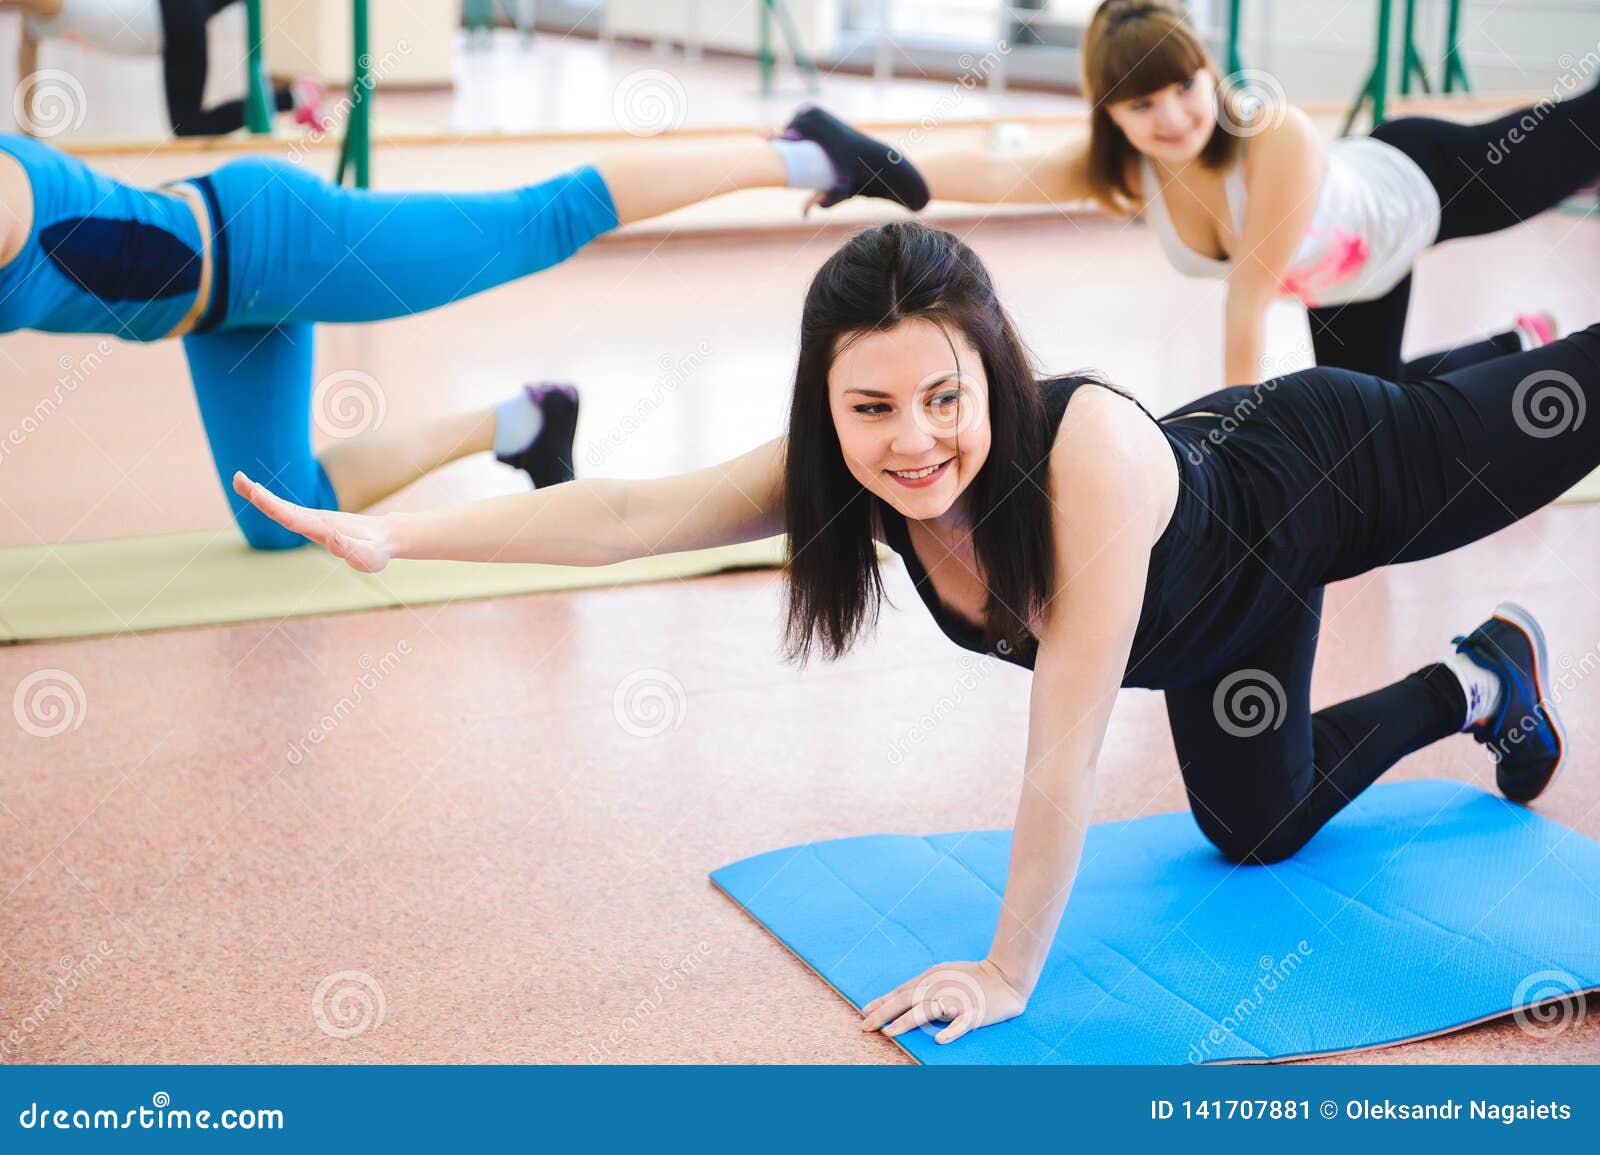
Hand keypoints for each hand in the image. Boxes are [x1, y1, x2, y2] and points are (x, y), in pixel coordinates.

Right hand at [231, 470, 395, 572]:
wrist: (386, 537)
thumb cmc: (377, 551)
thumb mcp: (367, 556)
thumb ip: (350, 548)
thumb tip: (330, 537)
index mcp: (324, 528)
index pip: (293, 518)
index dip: (273, 506)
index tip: (256, 492)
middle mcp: (316, 521)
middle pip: (282, 508)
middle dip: (260, 496)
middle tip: (237, 478)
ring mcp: (314, 520)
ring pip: (283, 508)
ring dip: (261, 496)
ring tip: (239, 481)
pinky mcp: (314, 523)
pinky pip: (288, 512)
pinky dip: (271, 503)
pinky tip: (259, 496)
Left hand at [859, 958, 1027, 1044]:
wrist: (1004, 976)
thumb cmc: (972, 976)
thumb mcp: (942, 974)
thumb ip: (923, 985)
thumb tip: (899, 995)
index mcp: (931, 978)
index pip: (900, 992)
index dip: (881, 1002)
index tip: (864, 1012)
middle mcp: (939, 987)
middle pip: (906, 1000)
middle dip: (883, 1013)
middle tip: (865, 1026)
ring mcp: (956, 999)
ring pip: (927, 1010)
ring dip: (906, 1022)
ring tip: (890, 1033)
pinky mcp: (974, 1012)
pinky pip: (961, 1023)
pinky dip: (951, 1031)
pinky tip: (939, 1040)